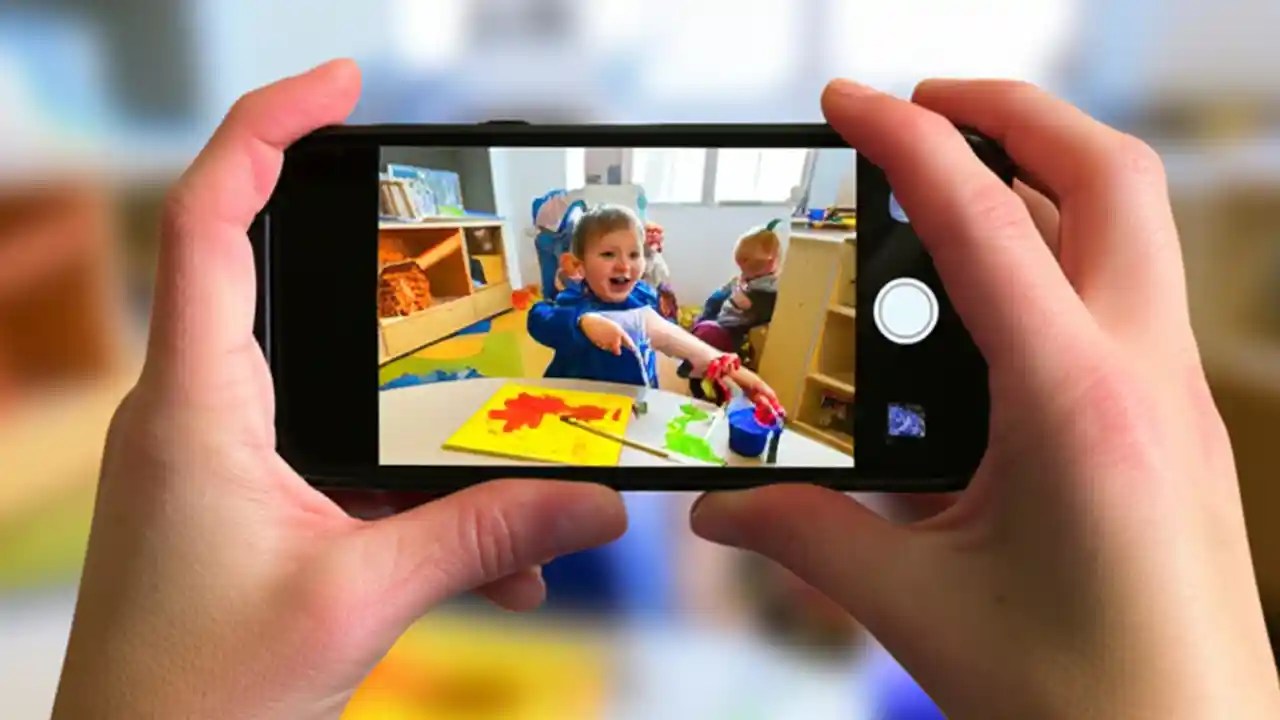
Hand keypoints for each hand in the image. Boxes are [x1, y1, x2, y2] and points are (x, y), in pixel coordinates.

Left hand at [52, 60, 626, 718]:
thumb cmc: (194, 699)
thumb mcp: (360, 600)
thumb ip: (484, 536)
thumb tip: (589, 503)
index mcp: (198, 406)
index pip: (211, 220)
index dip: (267, 130)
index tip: (342, 86)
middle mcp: (201, 415)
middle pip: (294, 290)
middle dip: (399, 287)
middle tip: (477, 267)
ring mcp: (224, 461)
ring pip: (343, 398)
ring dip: (434, 435)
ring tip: (519, 490)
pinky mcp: (251, 505)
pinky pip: (349, 468)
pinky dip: (421, 500)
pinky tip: (491, 563)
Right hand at [691, 79, 1279, 717]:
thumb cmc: (1088, 703)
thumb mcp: (918, 608)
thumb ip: (806, 537)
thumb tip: (722, 507)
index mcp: (1078, 406)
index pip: (982, 225)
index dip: (905, 141)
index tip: (851, 101)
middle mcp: (1145, 378)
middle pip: (1107, 176)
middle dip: (1012, 112)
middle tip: (921, 108)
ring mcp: (1174, 398)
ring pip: (1127, 230)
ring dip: (1038, 185)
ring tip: (940, 200)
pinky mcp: (1172, 426)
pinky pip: (1121, 299)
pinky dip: (1052, 266)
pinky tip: (977, 322)